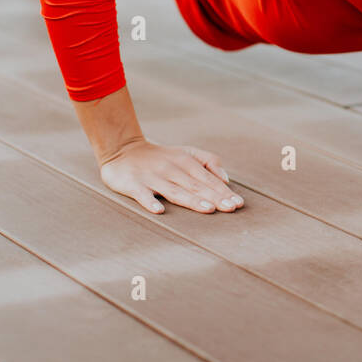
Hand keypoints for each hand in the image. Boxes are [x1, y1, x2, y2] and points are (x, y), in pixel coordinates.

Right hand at [99, 139, 243, 214]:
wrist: (122, 150)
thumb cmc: (160, 157)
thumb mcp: (186, 153)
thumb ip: (208, 161)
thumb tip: (226, 179)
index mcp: (185, 161)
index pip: (208, 179)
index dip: (224, 192)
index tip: (238, 203)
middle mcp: (171, 169)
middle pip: (196, 185)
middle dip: (215, 197)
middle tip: (231, 208)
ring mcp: (152, 177)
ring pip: (175, 191)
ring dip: (192, 199)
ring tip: (208, 209)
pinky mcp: (133, 184)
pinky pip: (142, 194)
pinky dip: (150, 202)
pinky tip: (159, 211)